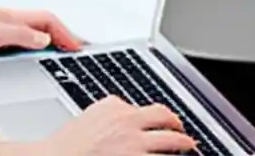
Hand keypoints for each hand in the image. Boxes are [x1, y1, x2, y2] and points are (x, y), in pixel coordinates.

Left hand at [0, 7, 84, 69]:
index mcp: (7, 16)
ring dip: (46, 42)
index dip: (65, 32)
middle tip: (74, 50)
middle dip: (60, 35)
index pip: (46, 19)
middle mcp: (3, 22)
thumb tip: (44, 39)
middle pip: (40, 25)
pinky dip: (30, 51)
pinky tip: (29, 60)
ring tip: (59, 54)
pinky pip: (17, 45)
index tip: (76, 47)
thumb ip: (20, 34)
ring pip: (29, 34)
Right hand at [38, 96, 197, 154]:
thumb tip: (125, 114)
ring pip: (173, 141)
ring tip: (189, 146)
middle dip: (178, 125)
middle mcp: (128, 122)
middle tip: (183, 132)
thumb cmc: (65, 148)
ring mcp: (135, 145)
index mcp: (114, 107)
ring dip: (185, 143)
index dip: (158, 117)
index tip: (165, 121)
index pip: (145, 106)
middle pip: (166, 117)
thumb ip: (109, 114)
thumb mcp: (87, 118)